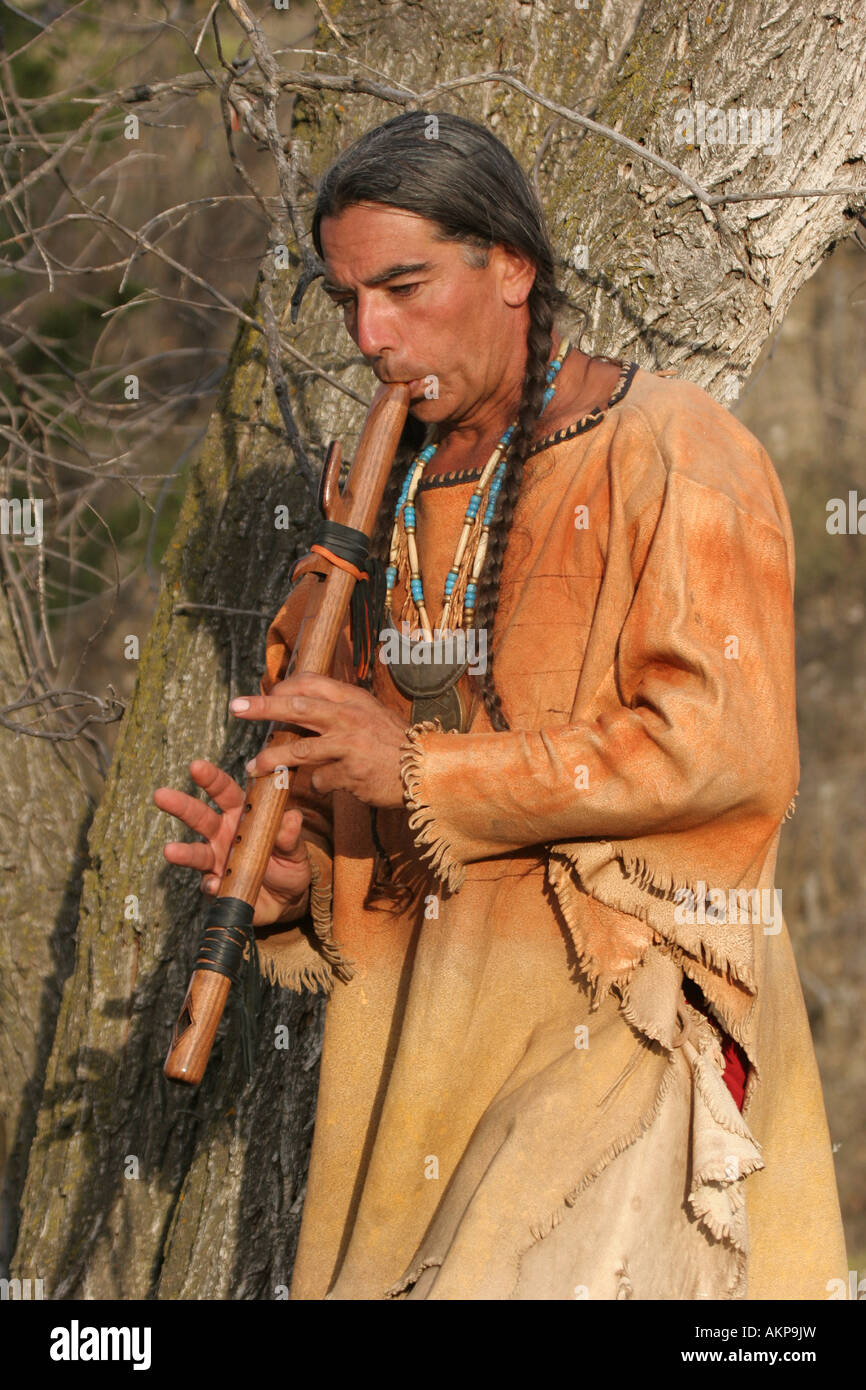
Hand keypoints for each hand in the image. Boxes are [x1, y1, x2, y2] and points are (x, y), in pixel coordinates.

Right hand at [153, 759, 311, 926]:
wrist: (287, 899)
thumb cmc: (289, 864)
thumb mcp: (295, 848)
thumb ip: (290, 835)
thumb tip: (291, 818)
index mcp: (243, 814)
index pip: (225, 792)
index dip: (212, 779)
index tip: (196, 767)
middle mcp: (224, 834)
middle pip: (199, 817)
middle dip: (181, 805)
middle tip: (161, 795)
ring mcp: (217, 861)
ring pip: (196, 853)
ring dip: (183, 852)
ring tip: (170, 851)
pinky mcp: (218, 886)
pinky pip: (210, 884)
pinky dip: (212, 885)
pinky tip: (215, 885)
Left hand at [231, 672, 408, 808]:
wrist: (430, 770)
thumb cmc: (395, 744)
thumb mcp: (370, 715)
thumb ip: (339, 711)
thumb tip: (302, 709)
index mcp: (352, 698)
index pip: (309, 682)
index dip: (282, 687)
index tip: (264, 695)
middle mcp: (349, 716)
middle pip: (296, 706)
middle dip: (262, 706)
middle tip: (236, 707)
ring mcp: (350, 745)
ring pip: (299, 749)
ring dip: (272, 759)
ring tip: (253, 767)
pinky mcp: (352, 773)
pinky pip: (322, 781)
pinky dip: (320, 785)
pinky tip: (329, 787)